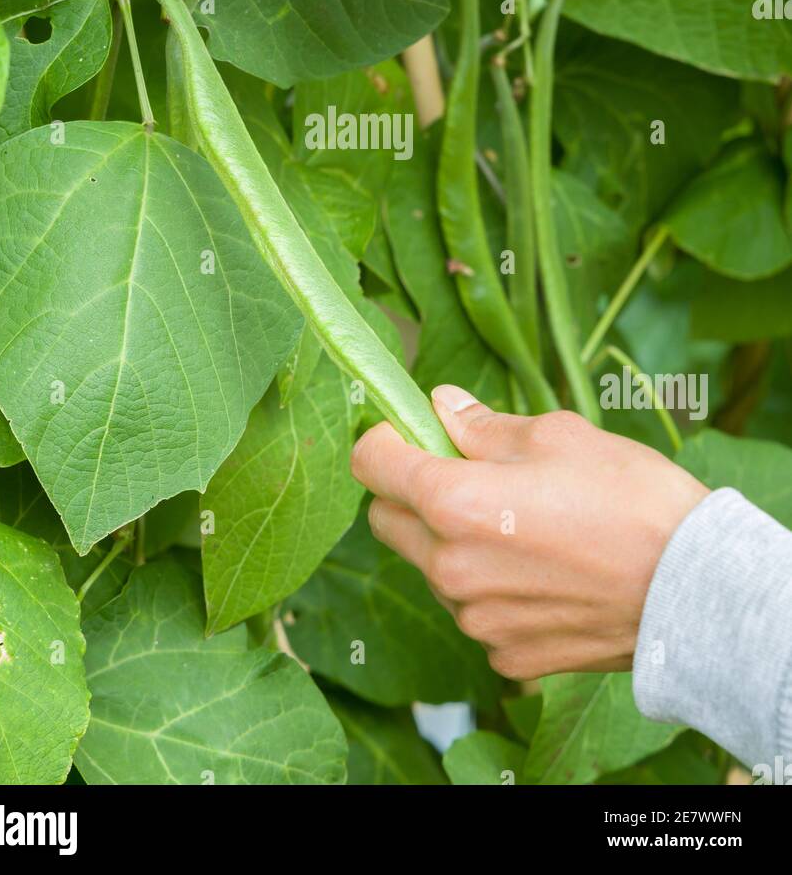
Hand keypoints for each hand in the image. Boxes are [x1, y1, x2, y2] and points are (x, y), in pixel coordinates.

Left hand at [350, 385, 706, 678]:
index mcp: (454, 503)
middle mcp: (450, 568)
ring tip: (522, 529)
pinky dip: (492, 592)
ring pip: (432, 570)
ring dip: (452, 546)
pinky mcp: (505, 657)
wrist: (695, 591)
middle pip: (387, 521)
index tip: (409, 432)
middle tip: (468, 477)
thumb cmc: (630, 499)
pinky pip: (474, 613)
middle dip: (411, 494)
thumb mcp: (557, 436)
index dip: (385, 439)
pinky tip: (544, 575)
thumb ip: (482, 426)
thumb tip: (440, 407)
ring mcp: (475, 620)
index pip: (370, 464)